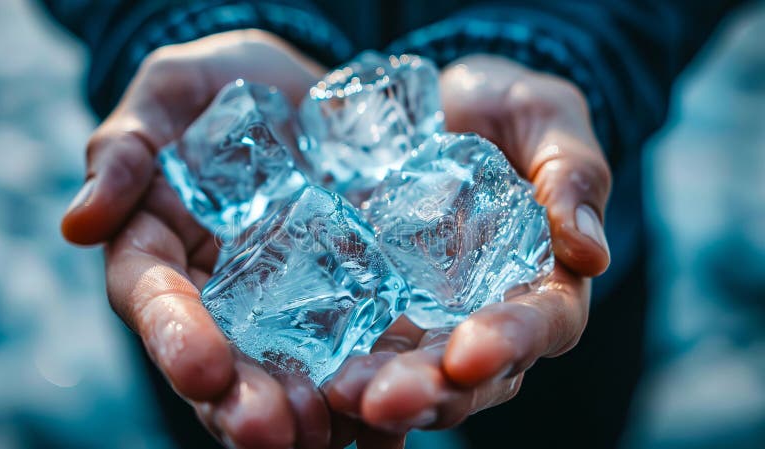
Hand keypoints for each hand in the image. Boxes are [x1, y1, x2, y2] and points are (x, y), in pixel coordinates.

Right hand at [63, 30, 331, 448]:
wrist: (296, 94)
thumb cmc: (218, 88)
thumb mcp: (166, 96)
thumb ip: (123, 152)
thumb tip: (78, 223)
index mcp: (162, 253)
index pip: (156, 303)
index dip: (175, 338)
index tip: (203, 370)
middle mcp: (220, 295)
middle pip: (222, 363)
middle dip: (242, 402)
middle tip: (272, 433)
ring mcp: (282, 304)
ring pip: (285, 373)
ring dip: (305, 413)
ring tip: (329, 435)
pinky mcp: (343, 298)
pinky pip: (351, 349)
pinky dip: (365, 386)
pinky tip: (390, 416)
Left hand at [323, 54, 611, 443]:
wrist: (441, 106)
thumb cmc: (506, 109)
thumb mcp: (546, 119)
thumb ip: (572, 174)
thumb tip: (590, 252)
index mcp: (546, 277)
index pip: (543, 323)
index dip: (512, 341)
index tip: (470, 354)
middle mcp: (490, 312)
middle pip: (473, 372)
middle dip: (433, 390)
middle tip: (385, 400)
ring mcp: (431, 315)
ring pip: (416, 372)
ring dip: (381, 393)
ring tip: (341, 396)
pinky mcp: (383, 305)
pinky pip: (367, 347)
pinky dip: (345, 371)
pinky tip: (314, 384)